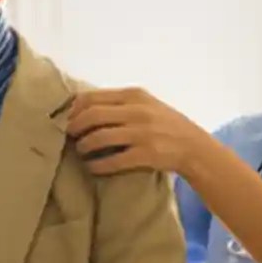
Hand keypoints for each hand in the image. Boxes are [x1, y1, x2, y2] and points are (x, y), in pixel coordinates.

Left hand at [65, 87, 207, 175]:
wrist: (194, 147)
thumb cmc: (166, 124)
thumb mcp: (146, 104)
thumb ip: (120, 103)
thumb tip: (83, 107)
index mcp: (134, 95)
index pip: (92, 97)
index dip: (74, 109)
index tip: (68, 118)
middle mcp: (137, 111)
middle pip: (92, 115)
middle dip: (75, 127)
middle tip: (70, 136)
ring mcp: (142, 133)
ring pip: (99, 138)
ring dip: (84, 147)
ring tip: (81, 151)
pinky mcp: (145, 155)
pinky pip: (112, 160)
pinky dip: (97, 165)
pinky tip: (92, 167)